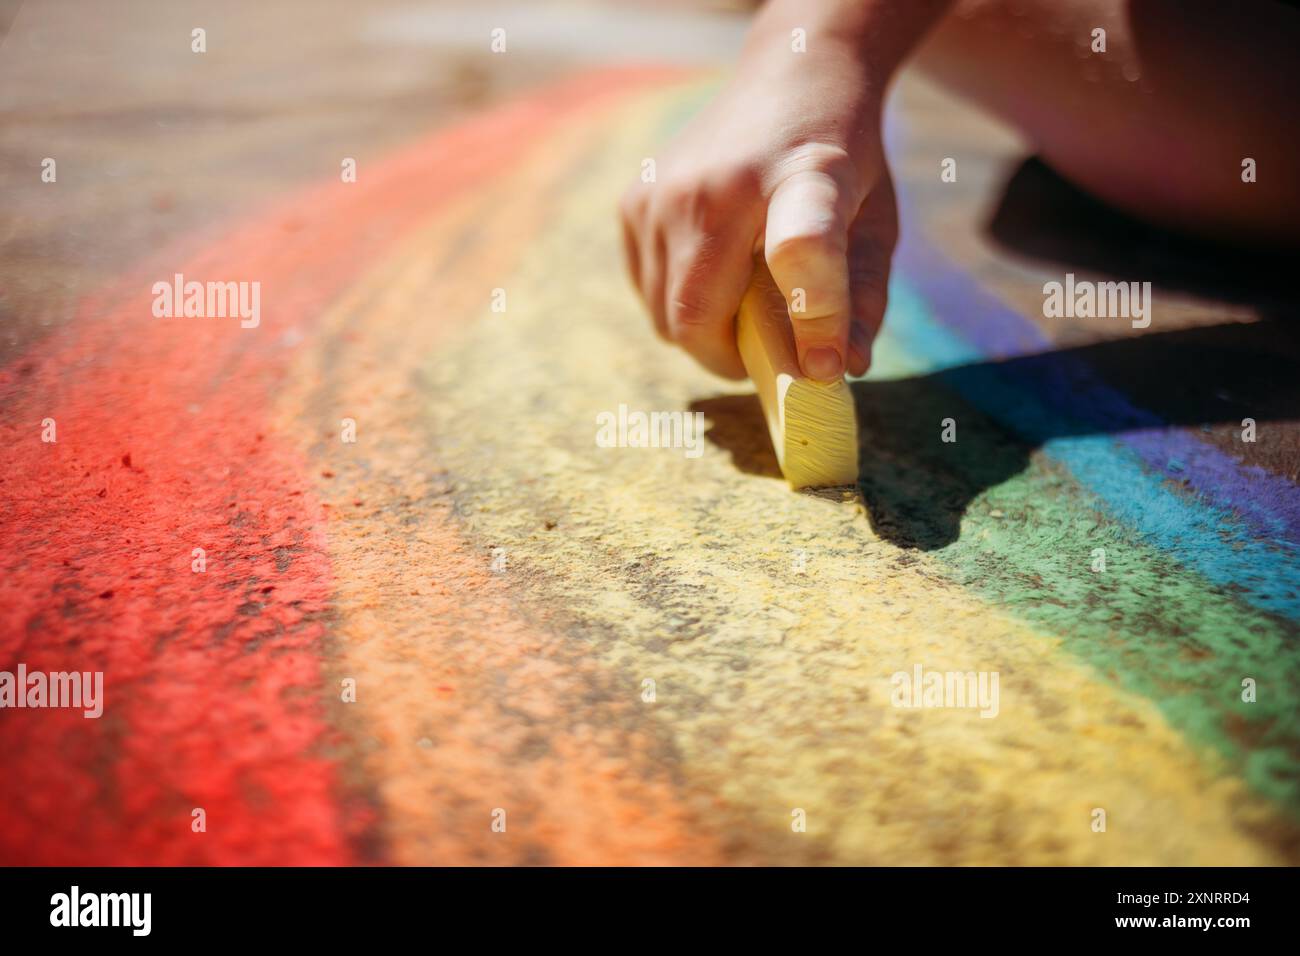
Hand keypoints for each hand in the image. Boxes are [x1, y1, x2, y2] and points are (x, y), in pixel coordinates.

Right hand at [619, 35, 897, 380]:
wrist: (791, 73)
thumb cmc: (839, 158)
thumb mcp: (874, 220)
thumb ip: (861, 297)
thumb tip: (839, 369)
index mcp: (795, 181)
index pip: (802, 250)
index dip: (813, 314)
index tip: (819, 367)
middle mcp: (708, 187)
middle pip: (693, 322)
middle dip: (732, 355)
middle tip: (770, 344)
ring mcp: (656, 195)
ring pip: (664, 316)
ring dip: (705, 329)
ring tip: (745, 299)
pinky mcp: (630, 202)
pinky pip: (647, 291)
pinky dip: (678, 302)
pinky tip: (714, 269)